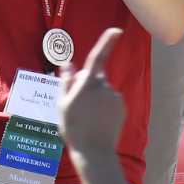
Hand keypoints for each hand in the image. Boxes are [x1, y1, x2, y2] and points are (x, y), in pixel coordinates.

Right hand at [59, 27, 125, 160]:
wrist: (94, 151)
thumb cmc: (74, 128)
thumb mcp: (62, 104)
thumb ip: (67, 81)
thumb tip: (69, 65)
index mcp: (88, 84)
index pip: (98, 57)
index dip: (107, 42)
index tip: (116, 31)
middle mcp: (104, 87)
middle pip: (94, 77)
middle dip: (86, 83)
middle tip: (76, 104)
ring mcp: (115, 98)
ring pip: (102, 90)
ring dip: (95, 97)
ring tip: (86, 116)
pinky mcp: (121, 108)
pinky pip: (110, 101)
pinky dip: (104, 106)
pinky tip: (97, 120)